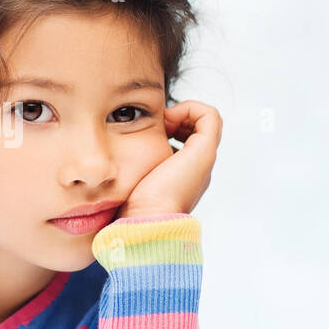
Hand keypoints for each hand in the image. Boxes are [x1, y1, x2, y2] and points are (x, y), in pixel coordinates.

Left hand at [119, 101, 221, 218]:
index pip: (185, 140)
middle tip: (157, 124)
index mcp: (184, 175)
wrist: (147, 220)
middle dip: (176, 118)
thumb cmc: (133, 206)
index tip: (148, 131)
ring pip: (205, 121)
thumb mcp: (132, 181)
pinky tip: (168, 120)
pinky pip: (209, 115)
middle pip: (196, 129)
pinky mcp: (204, 152)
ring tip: (163, 122)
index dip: (169, 127)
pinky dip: (190, 108)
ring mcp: (203, 159)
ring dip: (182, 112)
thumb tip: (118, 154)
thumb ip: (132, 168)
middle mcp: (197, 167)